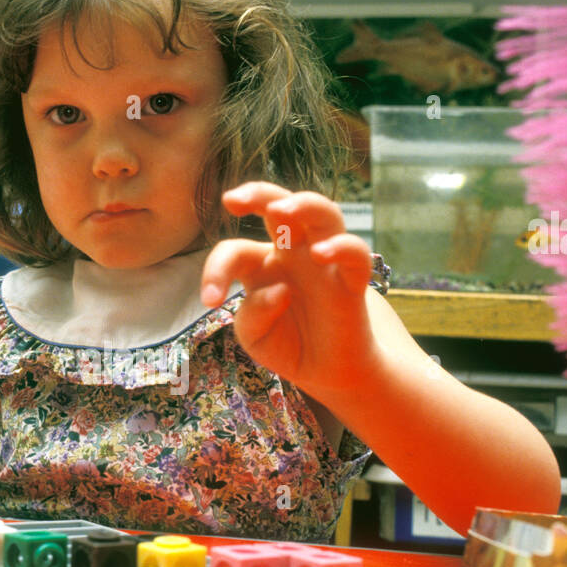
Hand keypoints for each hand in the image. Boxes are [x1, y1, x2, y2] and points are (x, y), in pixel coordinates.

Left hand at [201, 181, 378, 399]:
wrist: (326, 372)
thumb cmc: (287, 345)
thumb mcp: (255, 337)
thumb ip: (253, 316)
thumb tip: (277, 290)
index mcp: (261, 264)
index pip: (235, 251)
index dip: (217, 270)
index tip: (210, 302)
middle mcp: (293, 253)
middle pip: (279, 205)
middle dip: (257, 193)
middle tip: (232, 199)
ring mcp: (324, 261)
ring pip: (322, 212)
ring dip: (302, 204)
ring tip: (279, 209)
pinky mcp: (352, 279)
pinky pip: (356, 252)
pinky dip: (341, 246)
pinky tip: (321, 254)